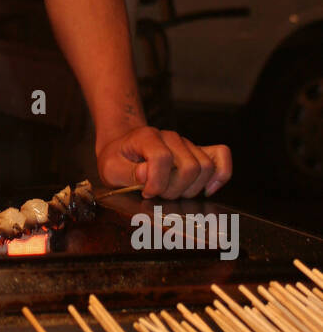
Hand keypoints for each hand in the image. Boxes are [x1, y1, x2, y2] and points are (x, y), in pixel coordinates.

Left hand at [96, 125, 231, 199]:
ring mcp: (186, 144)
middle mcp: (171, 138)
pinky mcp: (198, 151)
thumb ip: (126, 172)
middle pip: (189, 167)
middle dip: (174, 190)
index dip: (156, 183)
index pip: (162, 158)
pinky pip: (221, 156)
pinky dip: (220, 175)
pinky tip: (207, 190)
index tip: (146, 193)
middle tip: (158, 194)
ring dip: (190, 189)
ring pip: (205, 168)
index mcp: (147, 137)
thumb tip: (148, 174)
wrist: (124, 147)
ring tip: (171, 191)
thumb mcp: (110, 168)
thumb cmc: (118, 159)